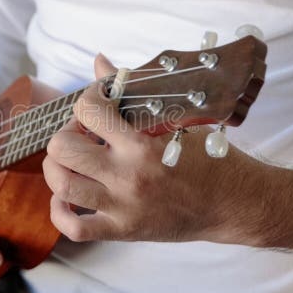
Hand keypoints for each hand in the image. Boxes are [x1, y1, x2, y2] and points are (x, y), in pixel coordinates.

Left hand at [43, 55, 265, 244]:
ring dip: (58, 167)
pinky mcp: (122, 231)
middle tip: (84, 133)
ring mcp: (122, 207)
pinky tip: (69, 197)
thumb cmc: (209, 160)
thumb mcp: (176, 121)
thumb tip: (100, 61)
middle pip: (62, 149)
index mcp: (141, 145)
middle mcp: (127, 177)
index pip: (88, 111)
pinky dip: (60, 211)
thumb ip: (133, 93)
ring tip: (74, 160)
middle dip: (66, 133)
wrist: (234, 204)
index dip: (86, 99)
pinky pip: (73, 228)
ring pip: (61, 185)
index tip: (98, 102)